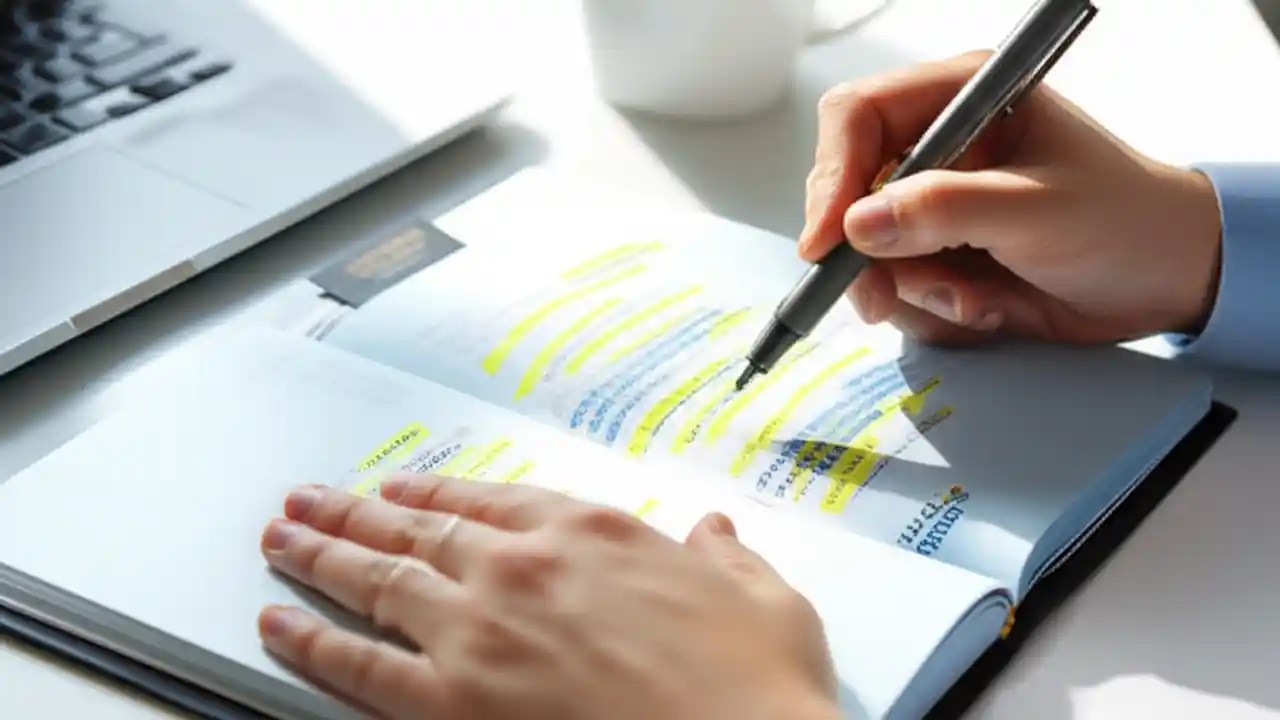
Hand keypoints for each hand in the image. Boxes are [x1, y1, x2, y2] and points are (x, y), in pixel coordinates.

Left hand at [256, 477, 838, 719]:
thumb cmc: (755, 688)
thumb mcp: (764, 599)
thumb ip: (727, 556)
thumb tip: (715, 531)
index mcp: (593, 533)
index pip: (497, 500)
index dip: (440, 492)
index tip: (406, 489)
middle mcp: (524, 568)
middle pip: (419, 530)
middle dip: (358, 513)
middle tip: (313, 499)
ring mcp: (480, 631)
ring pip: (378, 580)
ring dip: (322, 555)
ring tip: (283, 537)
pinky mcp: (451, 702)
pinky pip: (360, 662)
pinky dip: (312, 639)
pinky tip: (281, 623)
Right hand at [799, 51, 1223, 344]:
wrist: (1169, 281)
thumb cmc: (1126, 222)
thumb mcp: (1036, 210)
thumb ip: (945, 210)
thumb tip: (859, 224)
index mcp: (964, 99)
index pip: (859, 118)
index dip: (832, 176)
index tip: (827, 241)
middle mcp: (940, 148)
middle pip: (847, 191)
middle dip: (866, 253)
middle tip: (883, 295)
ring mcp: (936, 206)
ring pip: (867, 253)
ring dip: (912, 291)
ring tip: (974, 300)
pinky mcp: (940, 254)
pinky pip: (898, 290)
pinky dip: (933, 312)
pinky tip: (986, 308)